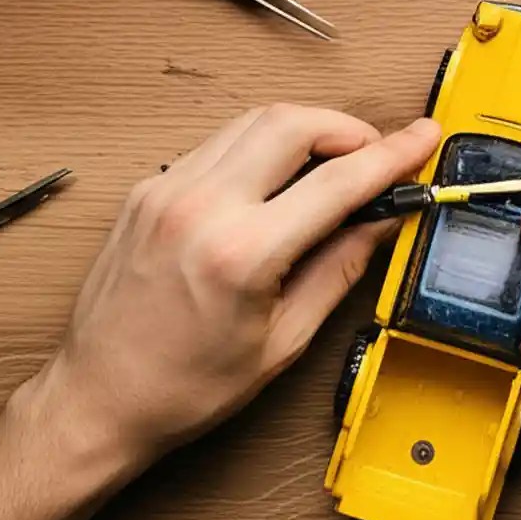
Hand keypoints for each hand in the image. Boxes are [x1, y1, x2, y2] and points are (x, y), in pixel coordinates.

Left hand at [34, 105, 440, 464]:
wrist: (98, 399)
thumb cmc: (182, 386)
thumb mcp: (284, 340)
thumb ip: (338, 268)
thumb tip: (381, 222)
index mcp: (240, 253)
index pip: (337, 181)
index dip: (392, 155)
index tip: (422, 139)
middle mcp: (198, 207)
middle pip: (292, 122)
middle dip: (347, 128)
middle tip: (377, 155)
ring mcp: (165, 191)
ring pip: (252, 120)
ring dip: (304, 130)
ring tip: (332, 166)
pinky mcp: (147, 190)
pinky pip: (218, 143)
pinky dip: (260, 146)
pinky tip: (278, 179)